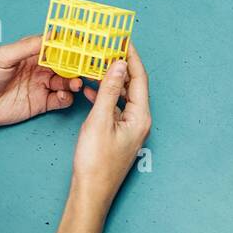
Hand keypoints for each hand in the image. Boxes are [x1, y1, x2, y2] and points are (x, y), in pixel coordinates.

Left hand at [0, 34, 82, 127]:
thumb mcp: (3, 56)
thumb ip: (28, 47)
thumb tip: (52, 35)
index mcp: (31, 54)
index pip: (57, 47)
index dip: (72, 47)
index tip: (86, 46)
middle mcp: (39, 69)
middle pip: (66, 66)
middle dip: (78, 66)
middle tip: (87, 68)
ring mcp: (40, 87)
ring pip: (66, 83)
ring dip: (74, 83)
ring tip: (75, 84)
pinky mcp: (40, 104)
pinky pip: (60, 101)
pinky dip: (67, 99)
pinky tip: (64, 96)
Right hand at [71, 44, 150, 212]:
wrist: (91, 193)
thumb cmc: (95, 162)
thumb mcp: (99, 120)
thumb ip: (109, 91)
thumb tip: (118, 65)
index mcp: (141, 117)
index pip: (139, 78)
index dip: (131, 56)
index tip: (123, 39)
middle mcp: (140, 121)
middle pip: (134, 85)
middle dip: (122, 65)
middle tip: (109, 47)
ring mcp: (131, 128)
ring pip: (124, 96)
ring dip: (112, 80)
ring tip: (99, 63)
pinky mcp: (120, 134)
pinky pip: (116, 108)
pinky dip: (106, 96)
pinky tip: (92, 90)